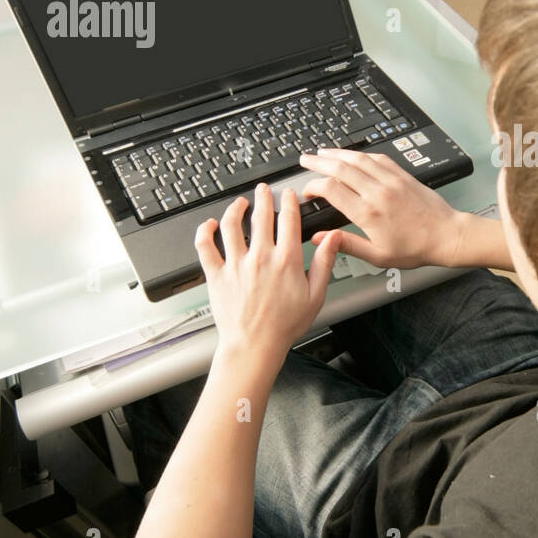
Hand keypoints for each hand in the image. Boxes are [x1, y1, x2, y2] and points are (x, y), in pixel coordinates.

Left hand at [194, 184, 337, 363]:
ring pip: (231, 224)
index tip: (288, 195)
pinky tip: (210, 224)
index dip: (289, 202)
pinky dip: (205, 231)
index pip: (288, 219)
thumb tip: (333, 239)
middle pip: (260, 215)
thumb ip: (325, 263)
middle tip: (263, 190)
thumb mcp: (316, 295)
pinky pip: (205, 246)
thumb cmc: (284, 326)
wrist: (254, 346)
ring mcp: (236, 264)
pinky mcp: (216, 275)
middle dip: (263, 197)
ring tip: (239, 203)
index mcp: (286, 260)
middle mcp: (260, 257)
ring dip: (236, 208)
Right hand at [298, 148, 465, 268]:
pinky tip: (353, 154)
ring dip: (337, 152)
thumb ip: (346, 244)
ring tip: (322, 152)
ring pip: (358, 158)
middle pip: (340, 167)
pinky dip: (361, 154)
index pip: (331, 189)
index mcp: (368, 213)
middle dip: (318, 161)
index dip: (313, 186)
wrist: (447, 236)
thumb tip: (320, 239)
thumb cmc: (415, 249)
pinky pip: (378, 157)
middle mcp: (378, 192)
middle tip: (305, 160)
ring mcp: (391, 180)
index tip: (307, 191)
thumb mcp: (377, 256)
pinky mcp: (402, 175)